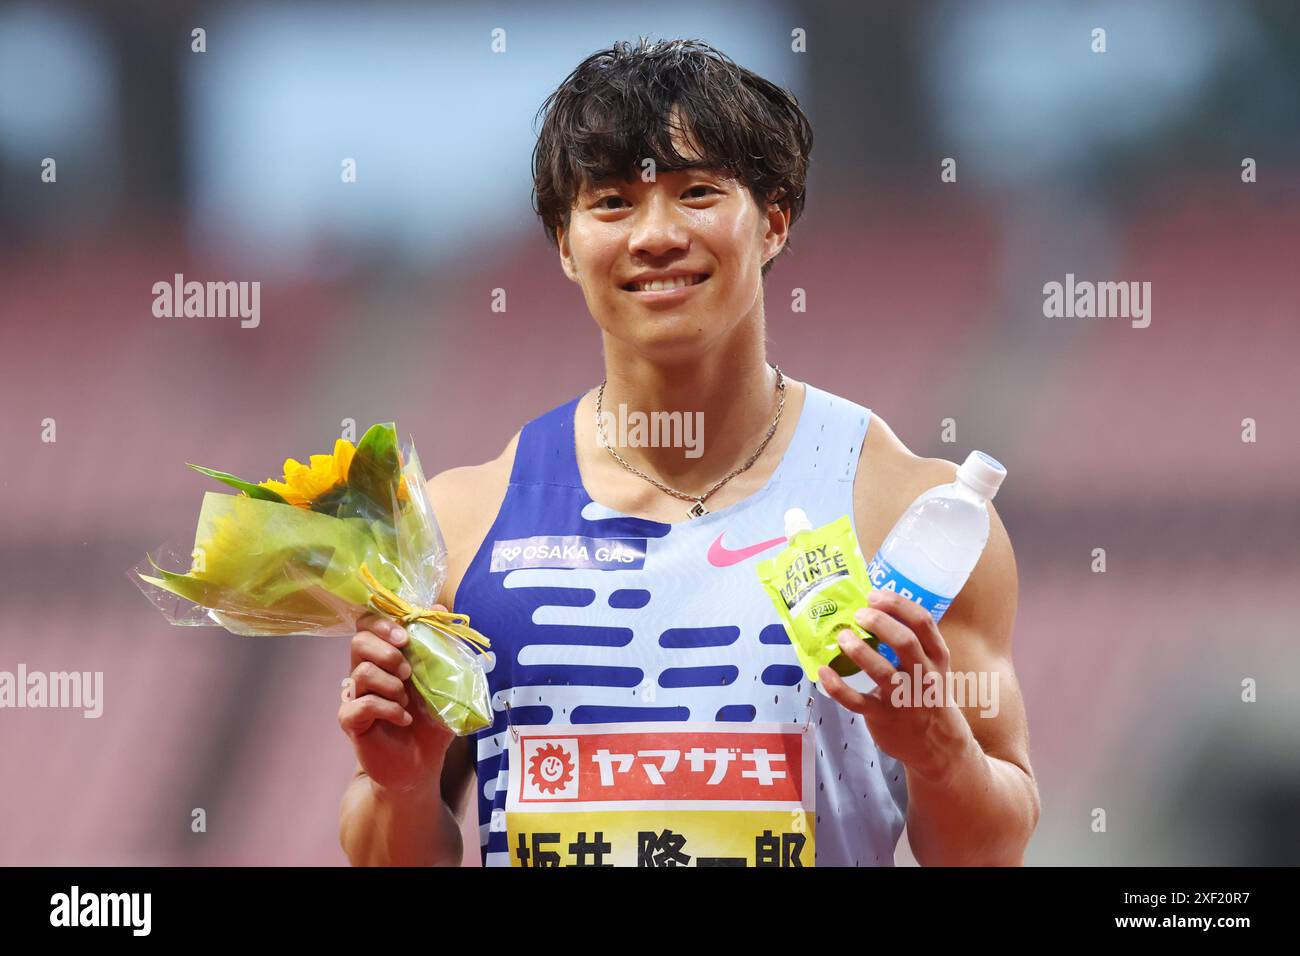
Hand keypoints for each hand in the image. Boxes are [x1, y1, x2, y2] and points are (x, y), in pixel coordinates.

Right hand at [339, 611, 456, 792]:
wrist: (422, 762)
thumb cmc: (431, 719)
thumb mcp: (445, 680)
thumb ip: (442, 645)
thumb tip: (438, 607)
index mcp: (385, 657)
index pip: (368, 624)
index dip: (383, 623)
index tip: (405, 637)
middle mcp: (365, 671)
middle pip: (358, 641)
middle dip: (387, 652)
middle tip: (408, 672)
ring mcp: (355, 696)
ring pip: (362, 672)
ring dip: (392, 685)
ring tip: (407, 702)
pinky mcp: (351, 720)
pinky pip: (361, 704)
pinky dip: (388, 710)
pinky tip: (404, 719)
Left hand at [817, 589, 973, 783]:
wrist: (938, 746)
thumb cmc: (927, 695)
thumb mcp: (931, 666)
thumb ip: (911, 642)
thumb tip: (871, 608)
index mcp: (936, 657)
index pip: (923, 622)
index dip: (898, 604)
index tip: (874, 595)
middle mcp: (924, 676)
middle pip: (905, 642)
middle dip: (879, 623)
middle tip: (858, 614)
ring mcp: (904, 699)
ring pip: (882, 672)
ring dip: (859, 651)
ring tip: (841, 636)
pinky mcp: (883, 717)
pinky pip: (857, 701)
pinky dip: (837, 687)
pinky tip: (822, 672)